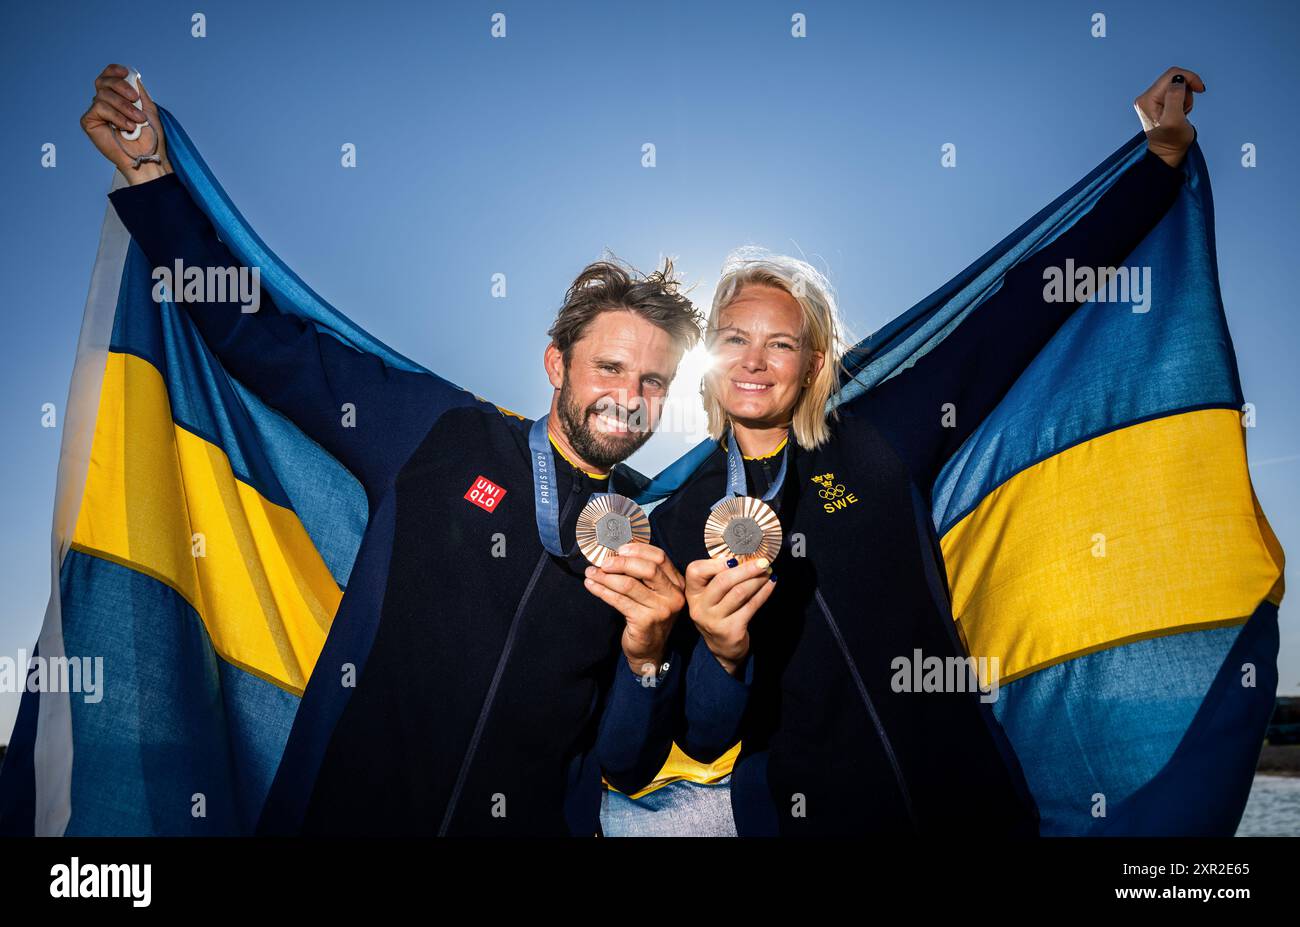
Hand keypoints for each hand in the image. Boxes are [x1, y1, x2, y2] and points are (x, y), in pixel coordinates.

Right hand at [81, 64, 171, 183]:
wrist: (148, 156)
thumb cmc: (150, 137)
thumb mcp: (148, 108)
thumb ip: (139, 91)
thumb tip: (131, 75)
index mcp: (117, 98)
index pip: (108, 77)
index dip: (114, 71)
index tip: (126, 72)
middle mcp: (105, 103)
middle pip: (104, 82)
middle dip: (121, 86)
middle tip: (135, 98)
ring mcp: (96, 112)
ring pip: (103, 95)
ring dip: (124, 107)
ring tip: (137, 121)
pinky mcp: (89, 122)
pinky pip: (99, 108)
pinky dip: (116, 116)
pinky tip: (127, 127)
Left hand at [583, 544, 684, 677]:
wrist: (649, 650)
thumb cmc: (648, 617)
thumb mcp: (655, 594)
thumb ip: (645, 575)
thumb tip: (617, 555)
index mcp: (677, 584)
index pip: (660, 558)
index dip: (638, 550)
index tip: (620, 549)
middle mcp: (673, 596)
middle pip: (647, 569)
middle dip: (621, 563)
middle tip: (603, 563)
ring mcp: (661, 609)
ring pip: (629, 584)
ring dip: (606, 577)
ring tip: (591, 573)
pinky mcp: (645, 621)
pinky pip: (619, 601)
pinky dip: (602, 591)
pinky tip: (592, 586)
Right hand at [683, 556, 775, 675]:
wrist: (723, 648)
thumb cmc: (719, 613)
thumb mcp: (711, 596)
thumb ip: (718, 577)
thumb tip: (743, 556)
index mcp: (692, 594)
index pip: (695, 571)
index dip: (715, 562)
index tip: (736, 558)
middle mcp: (699, 607)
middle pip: (722, 581)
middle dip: (745, 569)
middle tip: (762, 562)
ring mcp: (714, 621)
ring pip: (739, 593)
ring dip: (757, 580)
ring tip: (768, 572)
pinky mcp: (731, 631)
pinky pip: (751, 607)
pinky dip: (763, 593)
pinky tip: (771, 584)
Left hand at [1134, 67, 1204, 168]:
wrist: (1168, 153)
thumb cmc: (1172, 140)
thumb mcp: (1175, 120)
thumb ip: (1175, 98)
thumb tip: (1178, 80)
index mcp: (1147, 99)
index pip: (1172, 75)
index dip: (1189, 78)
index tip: (1200, 90)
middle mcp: (1146, 97)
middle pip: (1174, 78)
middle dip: (1187, 90)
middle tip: (1186, 108)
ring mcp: (1152, 99)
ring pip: (1177, 85)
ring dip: (1186, 96)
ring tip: (1182, 113)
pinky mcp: (1159, 102)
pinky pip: (1177, 92)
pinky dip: (1184, 100)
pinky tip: (1180, 112)